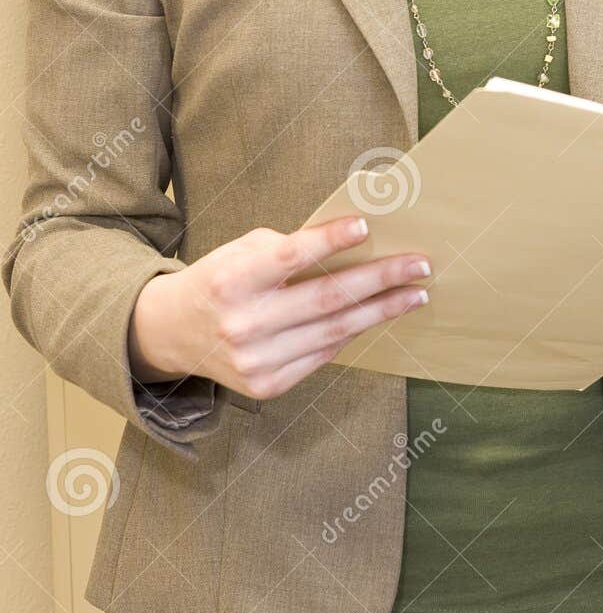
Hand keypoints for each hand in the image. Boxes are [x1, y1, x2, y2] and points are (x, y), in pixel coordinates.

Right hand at [128, 215, 432, 399]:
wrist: (172, 333)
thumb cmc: (220, 280)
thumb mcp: (243, 252)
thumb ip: (290, 249)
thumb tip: (355, 243)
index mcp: (232, 280)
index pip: (290, 257)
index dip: (329, 241)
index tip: (367, 226)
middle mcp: (243, 324)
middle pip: (326, 299)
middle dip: (380, 280)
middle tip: (419, 265)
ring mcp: (255, 360)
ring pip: (334, 332)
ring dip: (381, 311)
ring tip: (414, 294)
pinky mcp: (266, 386)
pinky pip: (323, 355)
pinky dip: (353, 333)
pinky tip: (377, 316)